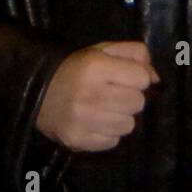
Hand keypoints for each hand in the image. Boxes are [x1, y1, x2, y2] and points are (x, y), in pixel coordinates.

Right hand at [36, 41, 158, 151]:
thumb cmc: (75, 68)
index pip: (142, 78)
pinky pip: (114, 141)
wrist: (35, 92)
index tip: (123, 77)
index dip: (136, 77)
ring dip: (120, 117)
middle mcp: (90, 94)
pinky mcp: (78, 140)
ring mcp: (83, 121)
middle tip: (113, 94)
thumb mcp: (102, 50)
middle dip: (129, 97)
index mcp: (95, 66)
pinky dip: (108, 133)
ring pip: (129, 125)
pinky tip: (95, 122)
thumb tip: (156, 78)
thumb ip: (134, 55)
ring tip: (103, 108)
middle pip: (138, 103)